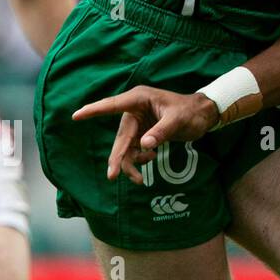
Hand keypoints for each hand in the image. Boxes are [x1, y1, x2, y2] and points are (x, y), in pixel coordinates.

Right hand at [72, 86, 219, 183]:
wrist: (204, 115)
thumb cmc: (191, 111)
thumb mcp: (178, 120)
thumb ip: (162, 131)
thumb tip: (144, 145)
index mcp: (139, 99)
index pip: (112, 105)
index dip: (94, 110)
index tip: (76, 116)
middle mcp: (134, 110)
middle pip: (120, 137)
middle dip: (117, 158)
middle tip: (112, 176)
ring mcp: (137, 123)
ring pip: (125, 147)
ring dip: (129, 163)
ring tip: (139, 179)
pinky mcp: (142, 133)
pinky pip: (133, 150)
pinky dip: (138, 159)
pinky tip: (150, 159)